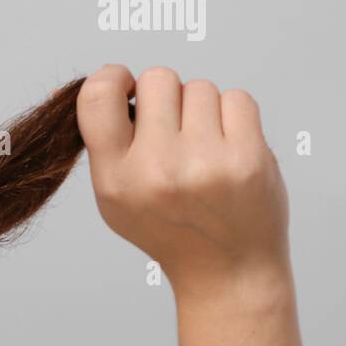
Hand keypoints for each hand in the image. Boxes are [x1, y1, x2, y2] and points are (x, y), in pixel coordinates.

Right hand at [76, 65, 289, 290]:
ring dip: (201, 108)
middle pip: (157, 78)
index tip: (125, 85)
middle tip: (173, 126)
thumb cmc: (169, 226)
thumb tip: (113, 83)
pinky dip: (234, 114)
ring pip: (199, 87)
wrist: (227, 268)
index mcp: (116, 177)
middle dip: (165, 94)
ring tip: (203, 144)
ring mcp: (204, 162)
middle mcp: (156, 168)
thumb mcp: (114, 197)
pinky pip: (237, 98)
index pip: (97, 98)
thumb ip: (107, 144)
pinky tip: (228, 144)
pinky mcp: (247, 158)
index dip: (112, 77)